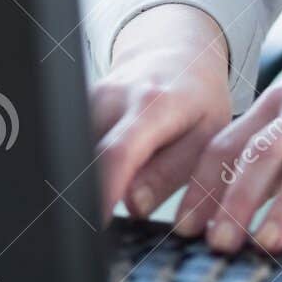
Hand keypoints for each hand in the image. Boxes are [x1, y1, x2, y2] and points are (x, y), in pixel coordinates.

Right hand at [90, 5, 233, 225]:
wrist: (178, 56)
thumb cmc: (198, 102)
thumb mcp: (206, 136)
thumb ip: (170, 173)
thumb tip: (134, 205)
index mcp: (153, 104)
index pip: (118, 153)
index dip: (103, 192)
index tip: (96, 225)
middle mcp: (113, 97)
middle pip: (87, 158)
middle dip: (91, 196)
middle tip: (109, 223)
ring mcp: (89, 98)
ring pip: (78, 155)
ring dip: (93, 180)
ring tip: (127, 175)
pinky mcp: (76, 105)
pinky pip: (75, 146)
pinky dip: (88, 166)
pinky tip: (111, 164)